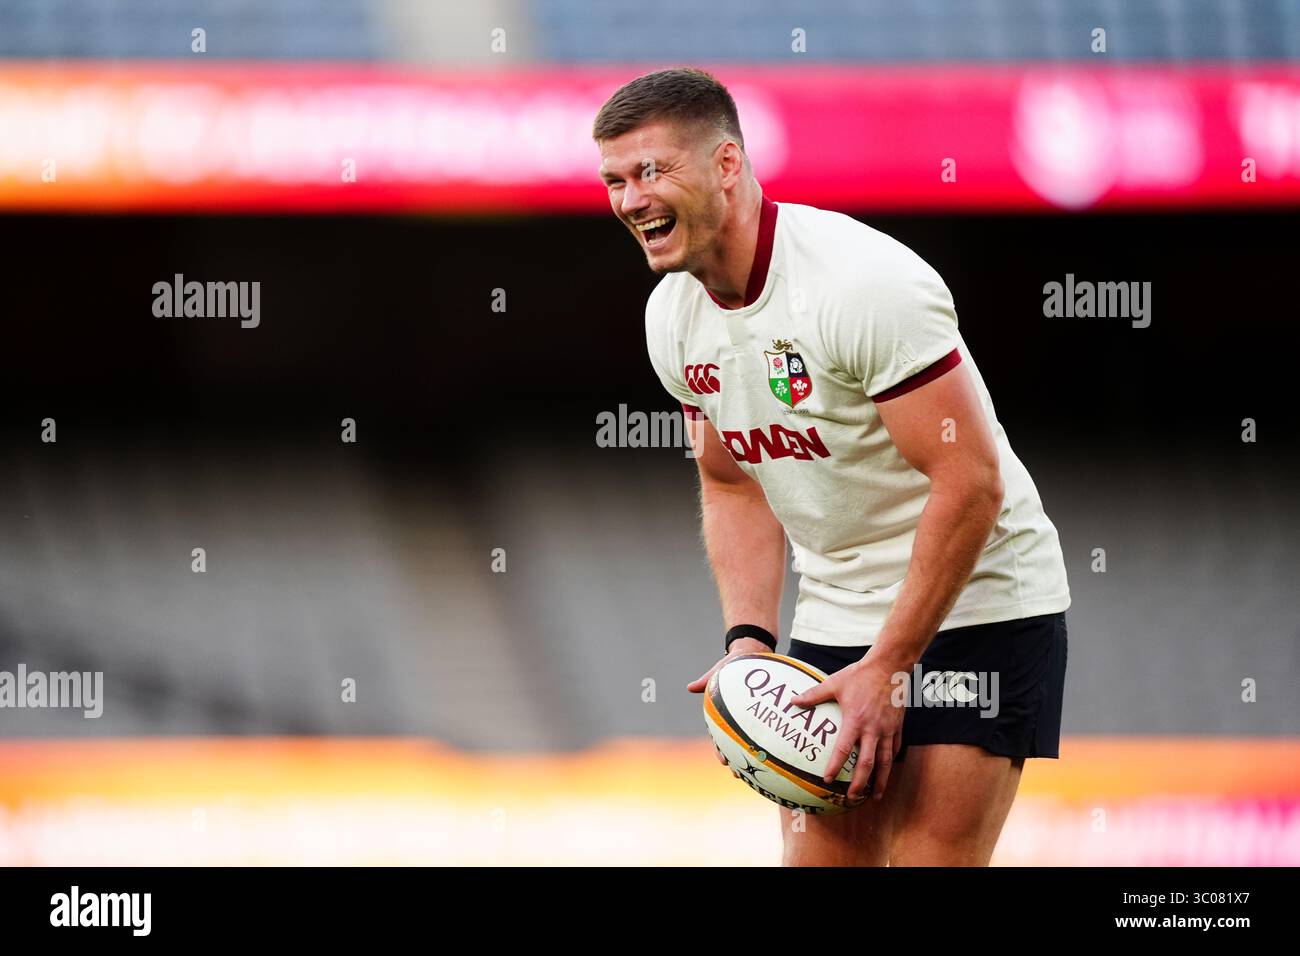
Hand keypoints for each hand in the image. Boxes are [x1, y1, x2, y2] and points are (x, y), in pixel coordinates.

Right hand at [688, 637, 774, 764]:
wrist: (751, 652)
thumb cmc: (733, 663)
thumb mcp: (719, 671)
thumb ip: (706, 680)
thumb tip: (690, 687)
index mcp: (723, 713)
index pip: (720, 737)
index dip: (721, 750)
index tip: (724, 761)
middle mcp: (737, 718)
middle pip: (735, 745)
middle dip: (737, 761)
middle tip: (740, 775)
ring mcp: (752, 717)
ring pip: (752, 741)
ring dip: (753, 757)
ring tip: (760, 772)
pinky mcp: (764, 712)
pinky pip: (768, 727)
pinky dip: (771, 739)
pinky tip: (779, 752)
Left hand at [790, 656, 905, 800]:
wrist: (890, 666)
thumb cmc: (860, 674)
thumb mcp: (835, 683)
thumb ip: (814, 695)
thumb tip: (793, 701)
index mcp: (855, 720)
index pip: (844, 749)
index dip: (835, 766)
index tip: (827, 780)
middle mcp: (873, 729)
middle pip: (867, 764)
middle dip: (859, 784)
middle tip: (851, 798)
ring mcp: (888, 730)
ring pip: (885, 762)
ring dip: (880, 781)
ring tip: (874, 796)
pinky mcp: (898, 727)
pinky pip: (895, 749)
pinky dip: (890, 763)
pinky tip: (886, 772)